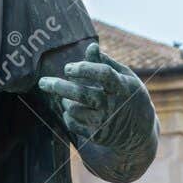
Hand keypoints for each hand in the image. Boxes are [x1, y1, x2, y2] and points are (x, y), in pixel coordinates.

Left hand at [39, 41, 154, 154]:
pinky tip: (71, 110)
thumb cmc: (129, 96)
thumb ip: (106, 63)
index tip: (68, 68)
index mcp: (123, 86)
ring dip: (65, 100)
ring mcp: (105, 122)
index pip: (103, 74)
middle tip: (42, 82)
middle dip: (59, 87)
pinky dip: (68, 115)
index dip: (84, 69)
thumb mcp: (124, 77)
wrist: (140, 131)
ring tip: (68, 97)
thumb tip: (91, 47)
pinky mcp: (97, 136)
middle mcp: (114, 105)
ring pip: (74, 109)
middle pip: (82, 94)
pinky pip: (72, 124)